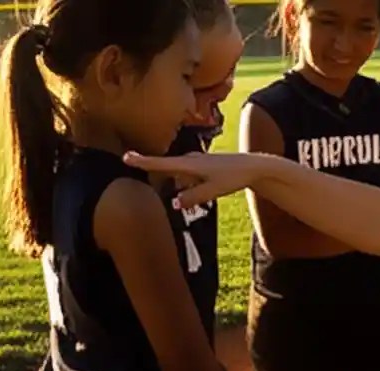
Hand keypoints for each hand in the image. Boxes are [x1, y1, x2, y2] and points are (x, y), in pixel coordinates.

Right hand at [124, 151, 268, 208]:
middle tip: (154, 180)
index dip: (143, 161)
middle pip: (169, 169)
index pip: (161, 164)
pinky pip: (190, 176)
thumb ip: (192, 197)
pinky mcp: (205, 166)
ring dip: (180, 185)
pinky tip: (201, 191)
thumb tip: (174, 203)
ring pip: (181, 175)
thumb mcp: (212, 191)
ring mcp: (198, 162)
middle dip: (160, 175)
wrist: (253, 167)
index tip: (125, 157)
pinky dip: (190, 184)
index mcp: (190, 164)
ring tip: (187, 193)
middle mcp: (191, 160)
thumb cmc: (233, 177)